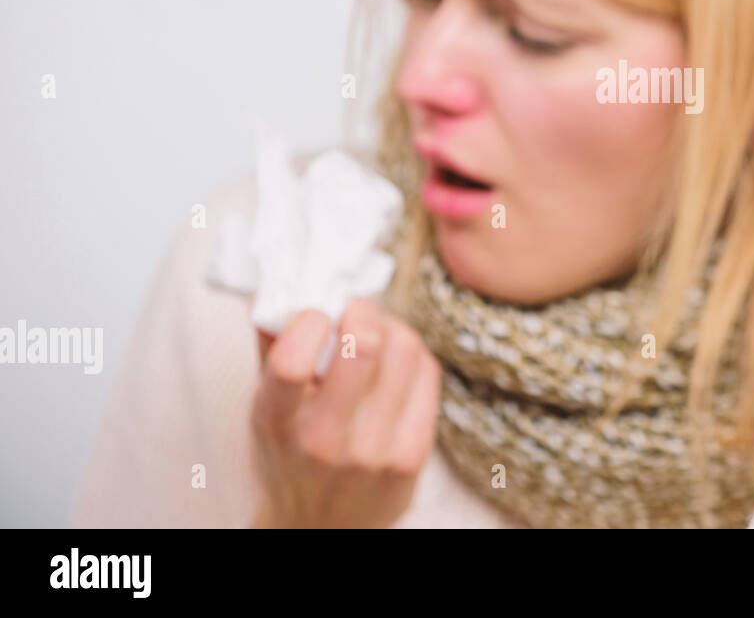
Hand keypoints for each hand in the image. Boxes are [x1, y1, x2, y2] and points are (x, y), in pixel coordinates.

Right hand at [249, 299, 440, 527]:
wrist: (321, 528)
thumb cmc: (291, 453)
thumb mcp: (266, 407)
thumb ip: (271, 345)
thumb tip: (278, 284)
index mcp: (277, 422)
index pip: (291, 362)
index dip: (310, 320)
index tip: (316, 315)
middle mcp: (324, 441)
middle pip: (363, 347)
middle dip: (362, 312)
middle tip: (356, 312)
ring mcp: (374, 452)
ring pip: (405, 351)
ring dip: (393, 328)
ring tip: (379, 334)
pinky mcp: (412, 457)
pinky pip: (427, 374)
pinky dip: (414, 355)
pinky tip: (398, 363)